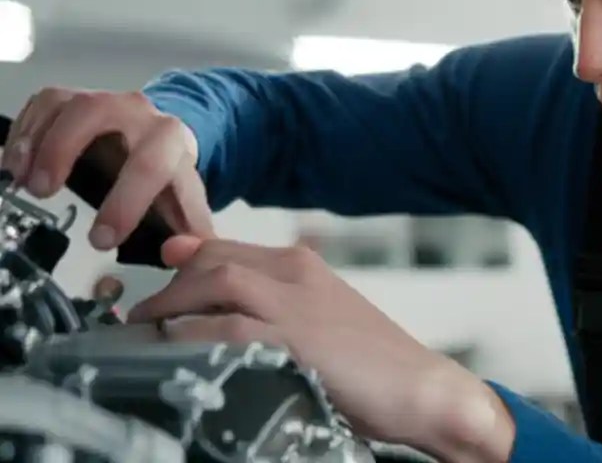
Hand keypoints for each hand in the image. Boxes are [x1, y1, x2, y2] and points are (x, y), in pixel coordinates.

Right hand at [1, 87, 213, 249]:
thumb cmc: (168, 178)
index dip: (125, 201)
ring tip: (21, 179)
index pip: (150, 165)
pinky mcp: (73, 99)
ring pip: (65, 105)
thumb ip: (191, 234)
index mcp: (170, 139)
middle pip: (97, 113)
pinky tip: (13, 164)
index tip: (100, 240)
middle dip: (64, 150)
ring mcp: (101, 101)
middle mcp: (136, 112)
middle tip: (42, 193)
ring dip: (36, 140)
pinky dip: (24, 131)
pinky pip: (44, 103)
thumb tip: (183, 256)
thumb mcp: (184, 204)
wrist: (163, 138)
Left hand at [128, 236, 515, 460]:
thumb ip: (277, 306)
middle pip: (214, 258)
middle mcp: (298, 274)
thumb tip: (223, 310)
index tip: (160, 276)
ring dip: (172, 304)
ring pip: (215, 282)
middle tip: (145, 314)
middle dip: (171, 283)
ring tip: (149, 330)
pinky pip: (227, 328)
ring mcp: (296, 305)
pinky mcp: (294, 340)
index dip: (185, 259)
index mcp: (305, 266)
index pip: (228, 247)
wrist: (422, 388)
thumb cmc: (374, 363)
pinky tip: (177, 350)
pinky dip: (193, 335)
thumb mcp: (323, 320)